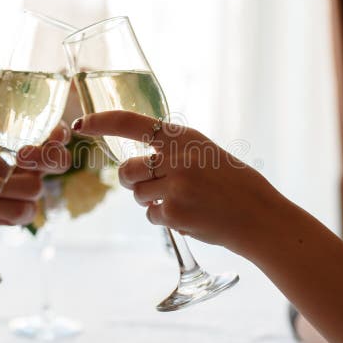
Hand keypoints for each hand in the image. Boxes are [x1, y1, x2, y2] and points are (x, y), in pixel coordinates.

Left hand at [0, 66, 70, 225]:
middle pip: (61, 163)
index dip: (61, 135)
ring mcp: (28, 187)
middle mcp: (36, 163)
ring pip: (35, 190)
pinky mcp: (17, 210)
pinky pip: (22, 213)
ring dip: (0, 186)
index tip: (53, 133)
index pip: (60, 134)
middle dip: (43, 159)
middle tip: (18, 155)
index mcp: (31, 137)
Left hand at [74, 110, 289, 253]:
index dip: (102, 122)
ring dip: (153, 202)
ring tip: (184, 202)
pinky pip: (151, 216)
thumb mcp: (206, 153)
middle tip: (156, 187)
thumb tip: (135, 164)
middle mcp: (177, 157)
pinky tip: (189, 217)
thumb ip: (174, 152)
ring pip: (138, 196)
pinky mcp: (174, 213)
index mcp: (184, 137)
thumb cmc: (234, 185)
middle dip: (133, 182)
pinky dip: (164, 220)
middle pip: (127, 171)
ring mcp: (175, 185)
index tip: (82, 125)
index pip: (131, 122)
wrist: (260, 217)